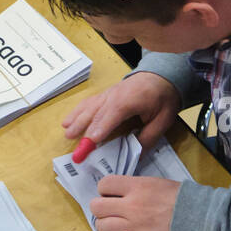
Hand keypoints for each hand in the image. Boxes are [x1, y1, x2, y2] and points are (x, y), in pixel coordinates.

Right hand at [62, 71, 181, 149]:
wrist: (160, 76)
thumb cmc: (162, 97)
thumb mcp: (163, 119)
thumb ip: (149, 137)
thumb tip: (135, 154)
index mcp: (129, 100)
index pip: (112, 114)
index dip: (101, 127)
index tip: (91, 140)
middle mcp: (114, 95)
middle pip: (95, 111)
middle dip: (82, 126)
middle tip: (72, 141)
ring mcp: (107, 94)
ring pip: (88, 106)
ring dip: (76, 119)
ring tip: (66, 131)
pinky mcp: (104, 95)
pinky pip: (88, 103)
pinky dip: (77, 111)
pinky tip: (68, 120)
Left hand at [90, 175, 182, 230]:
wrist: (198, 219)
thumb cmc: (179, 198)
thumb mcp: (155, 182)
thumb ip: (135, 186)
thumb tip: (118, 191)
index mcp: (136, 186)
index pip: (104, 184)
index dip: (104, 189)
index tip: (109, 193)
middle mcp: (131, 205)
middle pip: (97, 206)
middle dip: (100, 207)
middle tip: (109, 209)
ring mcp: (133, 226)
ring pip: (101, 226)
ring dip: (106, 224)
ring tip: (116, 223)